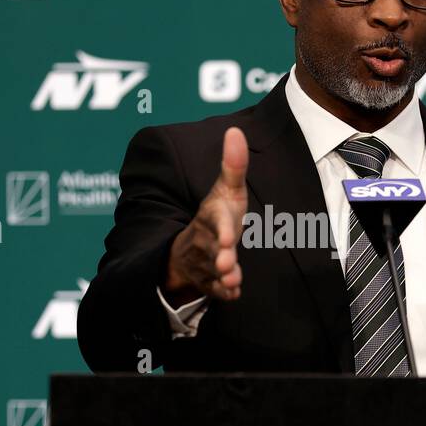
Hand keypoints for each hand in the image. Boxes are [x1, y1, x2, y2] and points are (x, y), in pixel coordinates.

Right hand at [163, 126, 247, 303]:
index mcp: (210, 216)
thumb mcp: (226, 191)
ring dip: (224, 277)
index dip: (221, 229)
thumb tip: (235, 131)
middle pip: (211, 249)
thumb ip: (234, 165)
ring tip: (233, 280)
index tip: (229, 236)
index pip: (214, 220)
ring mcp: (205, 262)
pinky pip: (214, 290)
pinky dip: (223, 293)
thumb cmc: (216, 215)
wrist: (189, 248)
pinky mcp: (208, 281)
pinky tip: (234, 294)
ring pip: (212, 272)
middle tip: (229, 263)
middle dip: (220, 256)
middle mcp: (204, 240)